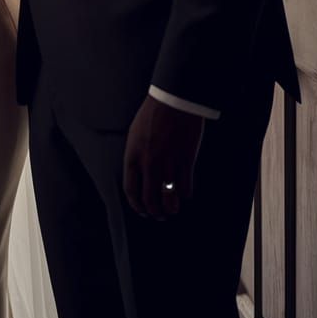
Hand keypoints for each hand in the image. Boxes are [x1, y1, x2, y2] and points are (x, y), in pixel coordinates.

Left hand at [123, 95, 204, 219]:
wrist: (172, 101)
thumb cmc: (152, 116)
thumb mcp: (135, 136)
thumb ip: (136, 157)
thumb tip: (140, 177)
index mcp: (132, 156)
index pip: (131, 191)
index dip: (137, 206)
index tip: (142, 211)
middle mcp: (148, 164)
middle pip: (149, 200)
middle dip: (155, 213)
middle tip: (159, 216)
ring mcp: (168, 164)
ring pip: (169, 199)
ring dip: (171, 209)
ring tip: (172, 210)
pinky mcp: (186, 161)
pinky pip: (185, 188)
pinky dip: (185, 195)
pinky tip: (185, 193)